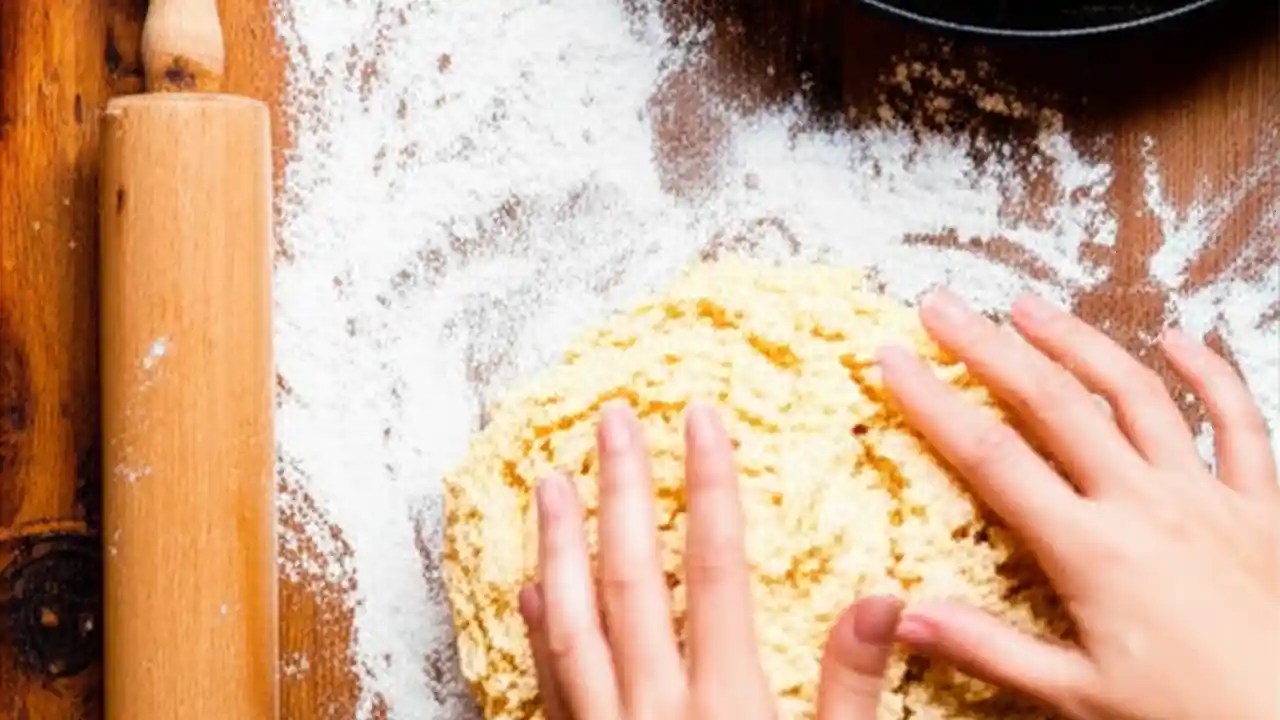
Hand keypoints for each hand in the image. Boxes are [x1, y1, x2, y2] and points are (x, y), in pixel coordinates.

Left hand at [518, 402, 902, 719]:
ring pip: (574, 618)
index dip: (710, 487)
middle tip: (611, 416)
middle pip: (635, 575)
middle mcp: (656, 707)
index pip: (717, 568)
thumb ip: (850, 688)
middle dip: (625, 489)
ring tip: (551, 477)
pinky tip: (531, 583)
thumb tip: (882, 594)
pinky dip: (539, 626)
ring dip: (562, 541)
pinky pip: (550, 681)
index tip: (700, 417)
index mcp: (727, 703)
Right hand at [878, 290, 1279, 719]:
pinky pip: (1240, 422)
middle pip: (1052, 403)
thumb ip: (989, 648)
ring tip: (1029, 306)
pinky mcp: (1259, 505)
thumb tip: (904, 617)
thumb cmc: (1191, 715)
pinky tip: (1180, 338)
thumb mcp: (1076, 696)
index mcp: (1091, 551)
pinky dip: (1210, 373)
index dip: (933, 402)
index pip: (990, 457)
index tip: (893, 359)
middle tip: (943, 306)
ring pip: (1135, 393)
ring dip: (1077, 342)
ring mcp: (1206, 495)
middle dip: (989, 347)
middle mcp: (1144, 504)